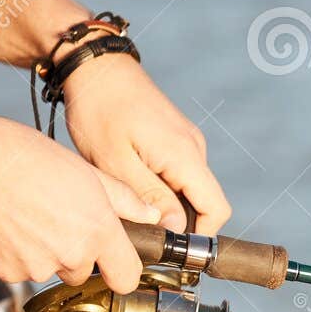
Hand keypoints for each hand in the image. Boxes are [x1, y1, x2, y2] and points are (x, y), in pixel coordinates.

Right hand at [0, 108, 158, 292]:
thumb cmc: (18, 157)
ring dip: (44, 252)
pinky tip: (7, 224)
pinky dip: (15, 254)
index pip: (127, 277)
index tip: (115, 263)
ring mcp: (38, 266)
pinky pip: (20, 270)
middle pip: (85, 272)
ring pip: (51, 270)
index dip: (121, 270)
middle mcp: (71, 254)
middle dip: (75, 253)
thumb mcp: (83, 169)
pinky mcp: (8, 272)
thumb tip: (150, 214)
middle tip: (55, 218)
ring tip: (26, 214)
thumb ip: (123, 199)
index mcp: (97, 229)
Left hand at [61, 53, 231, 233]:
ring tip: (128, 198)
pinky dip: (160, 185)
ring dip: (165, 203)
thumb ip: (151, 198)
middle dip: (177, 221)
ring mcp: (186, 141)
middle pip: (203, 203)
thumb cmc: (99, 109)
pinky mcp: (174, 137)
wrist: (94, 64)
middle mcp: (194, 148)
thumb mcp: (116, 162)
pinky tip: (130, 179)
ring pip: (188, 189)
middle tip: (139, 226)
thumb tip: (176, 230)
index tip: (170, 247)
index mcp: (185, 156)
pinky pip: (177, 173)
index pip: (216, 210)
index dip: (199, 235)